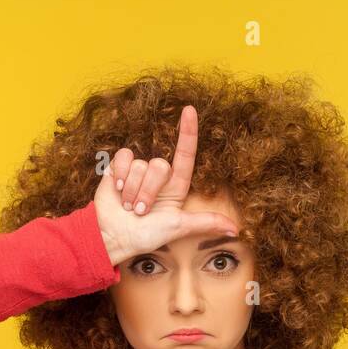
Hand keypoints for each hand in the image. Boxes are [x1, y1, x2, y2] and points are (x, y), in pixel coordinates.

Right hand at [94, 105, 238, 267]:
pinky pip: (124, 157)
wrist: (112, 238)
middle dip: (148, 192)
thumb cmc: (145, 235)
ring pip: (140, 164)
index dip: (188, 132)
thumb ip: (205, 223)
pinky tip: (116, 188)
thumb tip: (236, 229)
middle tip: (140, 211)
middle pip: (160, 166)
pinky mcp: (118, 168)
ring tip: (127, 206)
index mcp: (175, 187)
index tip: (189, 110)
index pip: (185, 154)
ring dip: (132, 190)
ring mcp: (138, 171)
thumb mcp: (178, 228)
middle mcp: (158, 176)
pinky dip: (119, 174)